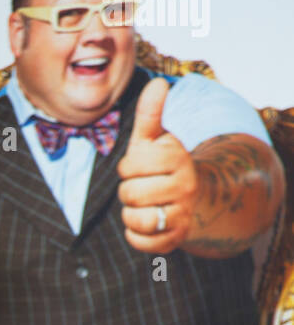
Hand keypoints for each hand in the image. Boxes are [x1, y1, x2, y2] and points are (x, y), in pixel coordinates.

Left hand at [117, 78, 197, 253]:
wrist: (197, 198)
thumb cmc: (165, 165)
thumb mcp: (156, 139)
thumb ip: (150, 114)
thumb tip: (157, 82)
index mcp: (177, 157)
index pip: (131, 165)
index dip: (127, 167)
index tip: (138, 167)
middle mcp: (185, 185)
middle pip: (131, 194)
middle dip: (127, 192)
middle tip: (140, 188)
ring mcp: (183, 213)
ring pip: (137, 220)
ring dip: (130, 215)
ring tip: (141, 207)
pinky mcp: (177, 238)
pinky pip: (142, 242)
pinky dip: (135, 235)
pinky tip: (143, 224)